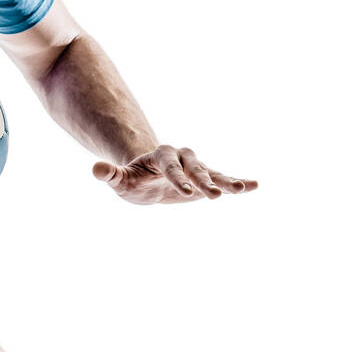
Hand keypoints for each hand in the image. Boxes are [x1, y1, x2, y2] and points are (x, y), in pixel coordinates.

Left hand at [92, 144, 258, 205]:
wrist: (147, 178)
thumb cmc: (132, 180)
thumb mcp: (120, 180)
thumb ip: (110, 174)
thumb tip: (95, 169)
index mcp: (161, 156)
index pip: (170, 167)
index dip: (177, 179)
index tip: (186, 193)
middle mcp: (182, 157)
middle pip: (195, 168)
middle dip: (204, 181)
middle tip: (216, 195)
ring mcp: (196, 167)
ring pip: (212, 173)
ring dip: (227, 181)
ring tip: (244, 188)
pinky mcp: (206, 179)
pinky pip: (224, 178)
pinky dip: (239, 182)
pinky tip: (255, 185)